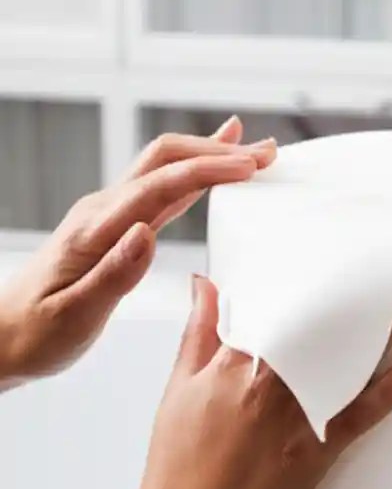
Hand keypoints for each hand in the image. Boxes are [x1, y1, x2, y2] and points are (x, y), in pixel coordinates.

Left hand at [0, 116, 275, 383]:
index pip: (160, 186)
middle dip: (217, 151)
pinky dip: (195, 173)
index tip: (250, 167)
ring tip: (256, 151)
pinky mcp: (117, 226)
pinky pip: (162, 188)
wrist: (1, 337)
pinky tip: (214, 166)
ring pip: (165, 168)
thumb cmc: (36, 334)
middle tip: (268, 153)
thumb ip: (113, 273)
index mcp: (96, 230)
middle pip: (165, 160)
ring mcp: (110, 215)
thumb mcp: (74, 315)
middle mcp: (103, 211)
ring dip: (211, 155)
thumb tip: (147, 232)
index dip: (208, 170)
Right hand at [131, 247, 391, 488]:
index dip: (332, 269)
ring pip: (359, 353)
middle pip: (337, 318)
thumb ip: (201, 331)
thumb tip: (206, 284)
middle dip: (382, 284)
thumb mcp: (179, 389)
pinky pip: (364, 413)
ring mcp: (299, 413)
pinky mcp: (320, 450)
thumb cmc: (179, 468)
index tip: (363, 246)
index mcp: (235, 358)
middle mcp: (272, 378)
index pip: (292, 296)